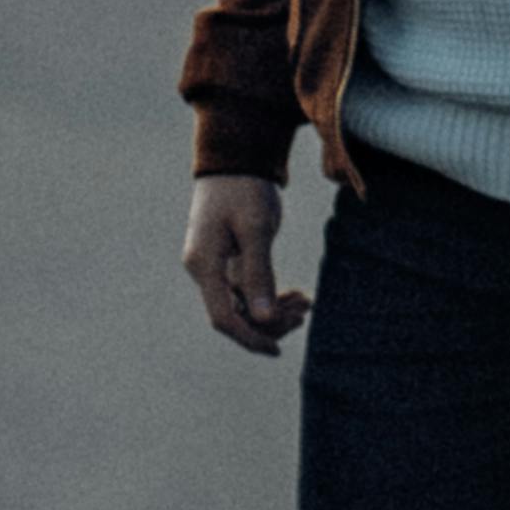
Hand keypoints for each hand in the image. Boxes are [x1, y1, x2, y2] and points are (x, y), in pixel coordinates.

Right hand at [185, 175, 309, 353]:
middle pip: (234, 316)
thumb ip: (259, 274)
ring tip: (305, 301)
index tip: (278, 351)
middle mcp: (203, 269)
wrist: (236, 159)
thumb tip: (264, 320)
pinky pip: (246, 290)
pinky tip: (295, 294)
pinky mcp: (225, 261)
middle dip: (270, 321)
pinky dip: (269, 295)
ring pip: (243, 305)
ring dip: (273, 310)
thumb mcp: (256, 228)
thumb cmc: (245, 188)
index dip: (250, 338)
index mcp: (204, 264)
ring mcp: (213, 266)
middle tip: (305, 309)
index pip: (223, 317)